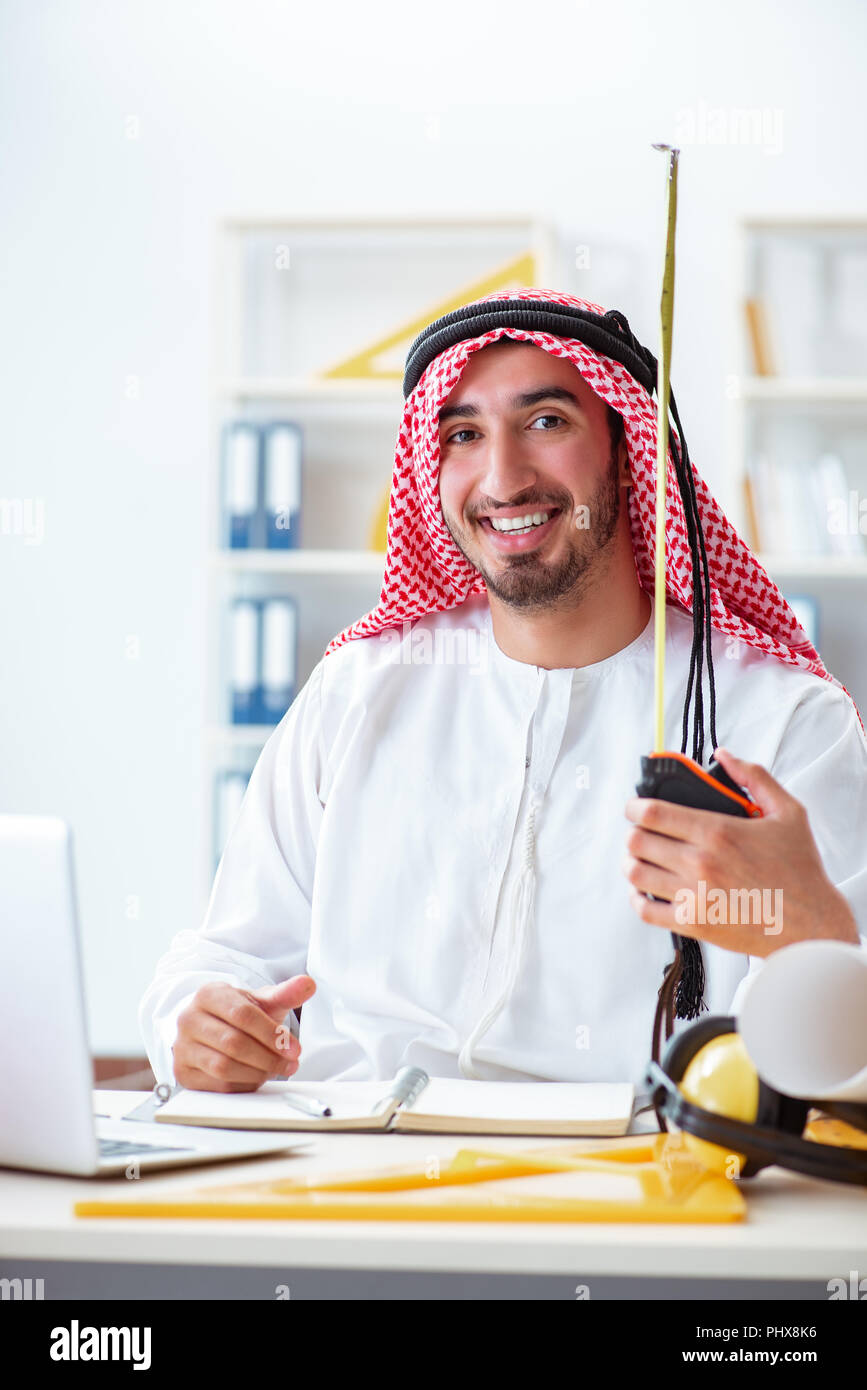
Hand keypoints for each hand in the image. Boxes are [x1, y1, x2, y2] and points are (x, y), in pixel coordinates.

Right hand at [172, 974, 315, 1091]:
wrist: (212, 1028)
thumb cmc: (239, 1015)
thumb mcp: (262, 1001)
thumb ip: (286, 993)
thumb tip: (308, 984)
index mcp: (208, 994)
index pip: (243, 1015)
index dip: (272, 1034)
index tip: (294, 1048)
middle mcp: (188, 1019)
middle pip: (233, 1043)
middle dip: (268, 1057)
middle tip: (290, 1063)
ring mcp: (182, 1047)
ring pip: (224, 1067)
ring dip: (257, 1073)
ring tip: (275, 1070)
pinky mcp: (182, 1072)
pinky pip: (217, 1086)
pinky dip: (243, 1084)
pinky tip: (257, 1077)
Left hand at [621, 747, 859, 958]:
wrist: (812, 924)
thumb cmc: (800, 870)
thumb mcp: (788, 812)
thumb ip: (755, 777)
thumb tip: (725, 755)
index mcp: (717, 832)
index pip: (652, 812)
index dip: (634, 806)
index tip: (634, 807)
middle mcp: (700, 863)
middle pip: (637, 841)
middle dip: (633, 832)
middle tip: (639, 832)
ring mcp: (693, 895)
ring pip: (636, 874)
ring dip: (632, 862)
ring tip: (641, 858)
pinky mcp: (693, 923)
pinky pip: (646, 911)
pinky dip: (637, 899)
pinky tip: (645, 891)